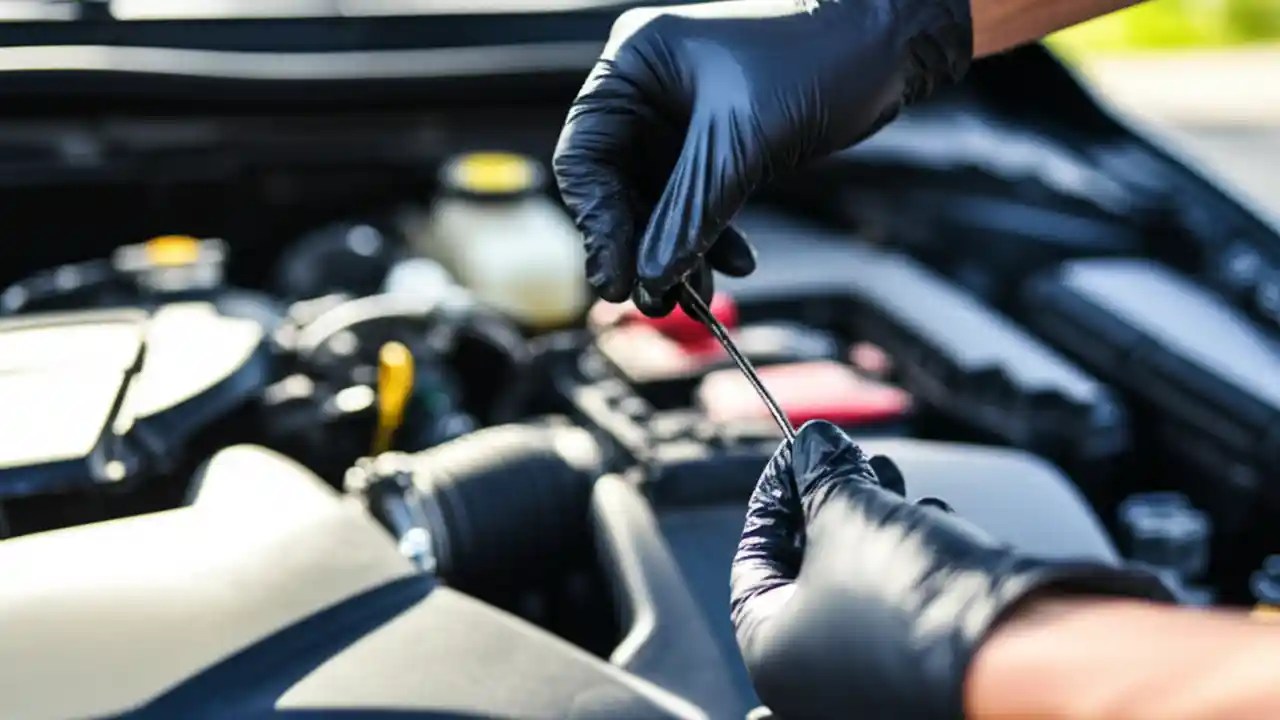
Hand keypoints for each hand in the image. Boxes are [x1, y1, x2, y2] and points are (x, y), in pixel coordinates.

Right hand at [553, 0, 972, 315]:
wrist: (886, 48)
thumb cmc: (818, 57)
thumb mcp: (744, 140)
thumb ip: (693, 210)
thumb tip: (651, 277)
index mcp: (635, 65)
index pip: (585, 155)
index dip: (598, 222)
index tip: (616, 277)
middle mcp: (648, 91)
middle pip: (616, 186)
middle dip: (639, 246)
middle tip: (653, 299)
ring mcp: (680, 120)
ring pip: (656, 203)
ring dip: (674, 251)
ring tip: (691, 298)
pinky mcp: (714, 144)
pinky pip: (694, 202)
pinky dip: (709, 236)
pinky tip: (735, 264)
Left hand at [730, 421, 1171, 719]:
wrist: (1018, 646)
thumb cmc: (910, 593)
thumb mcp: (847, 509)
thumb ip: (818, 471)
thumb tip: (811, 442)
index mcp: (769, 653)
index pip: (753, 560)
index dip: (773, 498)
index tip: (793, 456)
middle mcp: (810, 683)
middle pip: (807, 571)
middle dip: (831, 503)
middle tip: (847, 460)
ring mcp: (868, 685)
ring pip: (857, 586)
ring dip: (873, 522)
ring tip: (890, 478)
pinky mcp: (923, 674)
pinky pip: (899, 609)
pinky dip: (908, 560)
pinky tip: (929, 519)